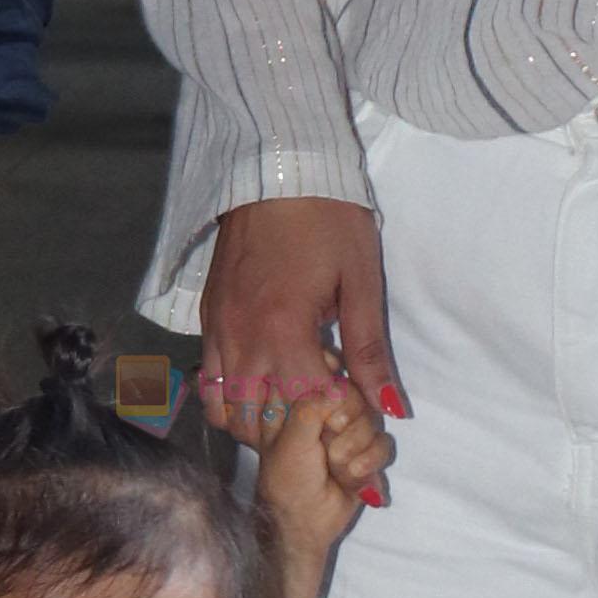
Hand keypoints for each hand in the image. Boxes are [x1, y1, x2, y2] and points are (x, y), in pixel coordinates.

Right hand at [196, 195, 404, 447]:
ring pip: (223, 408)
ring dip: (257, 419)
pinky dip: (232, 395)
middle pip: (256, 420)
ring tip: (290, 403)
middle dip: (291, 430)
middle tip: (322, 410)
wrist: (276, 167)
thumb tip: (391, 406)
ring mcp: (216, 329)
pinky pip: (208, 379)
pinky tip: (263, 381)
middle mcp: (240, 339)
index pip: (303, 408)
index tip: (352, 404)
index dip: (332, 417)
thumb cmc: (328, 219)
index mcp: (283, 332)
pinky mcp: (206, 317)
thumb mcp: (361, 282)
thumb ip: (370, 351)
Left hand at [252, 372, 393, 554]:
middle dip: (345, 426)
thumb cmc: (287, 481)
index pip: (323, 370)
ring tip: (334, 470)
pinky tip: (351, 479)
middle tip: (327, 446)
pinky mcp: (367, 450)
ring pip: (372, 420)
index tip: (327, 405)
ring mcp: (347, 430)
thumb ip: (311, 407)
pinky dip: (368, 465)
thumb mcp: (290, 440)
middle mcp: (324, 410)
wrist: (304, 524)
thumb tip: (339, 386)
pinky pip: (384, 444)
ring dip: (354, 451)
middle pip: (354, 395)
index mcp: (297, 400)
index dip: (331, 385)